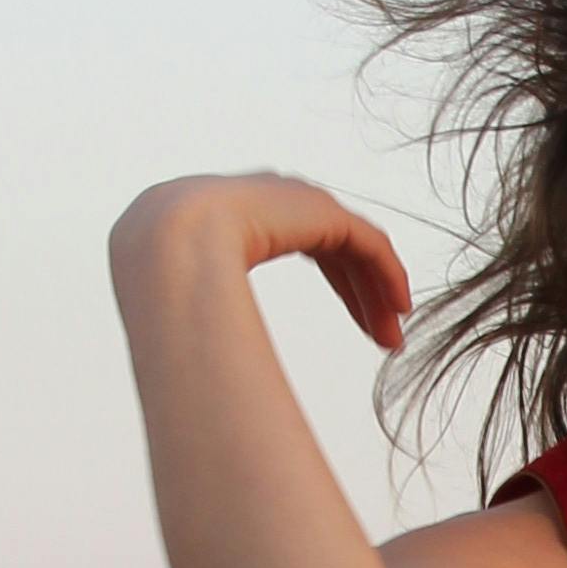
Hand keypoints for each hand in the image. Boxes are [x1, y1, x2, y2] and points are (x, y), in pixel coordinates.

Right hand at [111, 171, 412, 357]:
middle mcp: (271, 198)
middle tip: (385, 338)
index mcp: (238, 213)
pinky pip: (366, 242)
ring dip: (378, 291)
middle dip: (364, 292)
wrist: (165, 247)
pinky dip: (388, 274)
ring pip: (353, 246)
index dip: (344, 287)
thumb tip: (219, 369)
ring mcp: (294, 198)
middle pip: (334, 246)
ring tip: (393, 334)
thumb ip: (215, 318)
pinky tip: (401, 308)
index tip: (365, 327)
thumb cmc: (165, 289)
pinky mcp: (318, 209)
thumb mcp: (194, 301)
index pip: (308, 245)